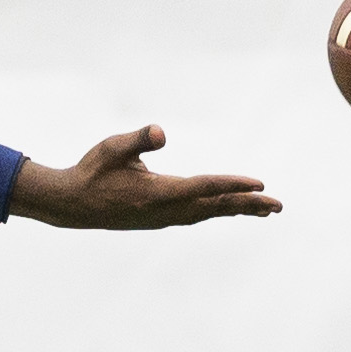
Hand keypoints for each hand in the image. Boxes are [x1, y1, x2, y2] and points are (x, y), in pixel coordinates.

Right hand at [8, 125, 280, 228]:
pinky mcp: (159, 220)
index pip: (204, 188)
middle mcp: (165, 210)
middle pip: (215, 207)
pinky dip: (217, 212)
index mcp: (158, 193)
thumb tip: (162, 131)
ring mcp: (163, 219)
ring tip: (264, 210)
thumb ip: (138, 139)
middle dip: (248, 205)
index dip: (233, 185)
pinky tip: (226, 210)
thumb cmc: (92, 170)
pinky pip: (197, 216)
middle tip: (278, 205)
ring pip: (208, 214)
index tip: (259, 184)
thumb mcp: (112, 148)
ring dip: (236, 211)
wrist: (72, 204)